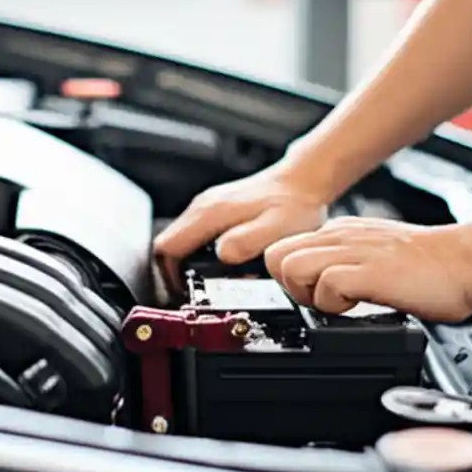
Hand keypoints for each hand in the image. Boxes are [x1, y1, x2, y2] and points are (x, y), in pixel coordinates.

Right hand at [153, 162, 333, 279]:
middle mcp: (202, 206)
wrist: (304, 179)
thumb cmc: (294, 204)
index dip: (168, 276)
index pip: (166, 248)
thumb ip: (245, 243)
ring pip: (180, 240)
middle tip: (193, 292)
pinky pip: (194, 234)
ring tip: (206, 282)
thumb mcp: (275, 229)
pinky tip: (218, 264)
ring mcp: (208, 205)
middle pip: (168, 245)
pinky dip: (197, 252)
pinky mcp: (217, 208)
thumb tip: (221, 255)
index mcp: (209, 213)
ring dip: (185, 263)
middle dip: (174, 273)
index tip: (183, 292)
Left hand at [264, 217, 471, 321]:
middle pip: (275, 257)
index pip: (283, 249)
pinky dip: (334, 305)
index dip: (290, 278)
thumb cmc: (431, 267)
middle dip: (289, 287)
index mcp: (340, 233)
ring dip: (307, 295)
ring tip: (338, 305)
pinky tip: (358, 307)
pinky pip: (326, 286)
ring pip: (291, 267)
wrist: (467, 262)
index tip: (312, 296)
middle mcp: (340, 236)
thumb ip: (346, 264)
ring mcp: (352, 252)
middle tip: (320, 302)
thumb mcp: (374, 256)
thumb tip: (325, 288)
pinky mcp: (368, 271)